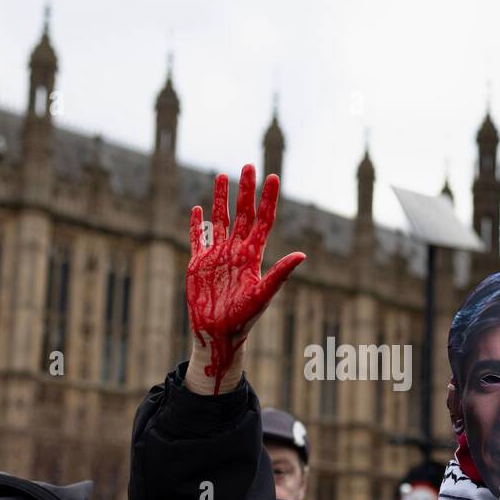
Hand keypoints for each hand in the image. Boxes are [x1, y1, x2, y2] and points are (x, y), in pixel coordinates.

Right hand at [186, 164, 305, 394]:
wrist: (218, 334)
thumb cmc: (243, 319)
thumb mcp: (263, 294)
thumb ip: (280, 273)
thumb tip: (303, 255)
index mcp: (253, 255)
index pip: (263, 220)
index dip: (268, 199)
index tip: (273, 177)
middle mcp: (236, 251)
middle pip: (243, 213)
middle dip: (246, 190)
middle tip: (249, 166)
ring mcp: (217, 256)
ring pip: (220, 220)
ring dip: (221, 199)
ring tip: (223, 176)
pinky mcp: (199, 264)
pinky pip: (198, 238)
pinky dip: (196, 224)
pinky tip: (197, 208)